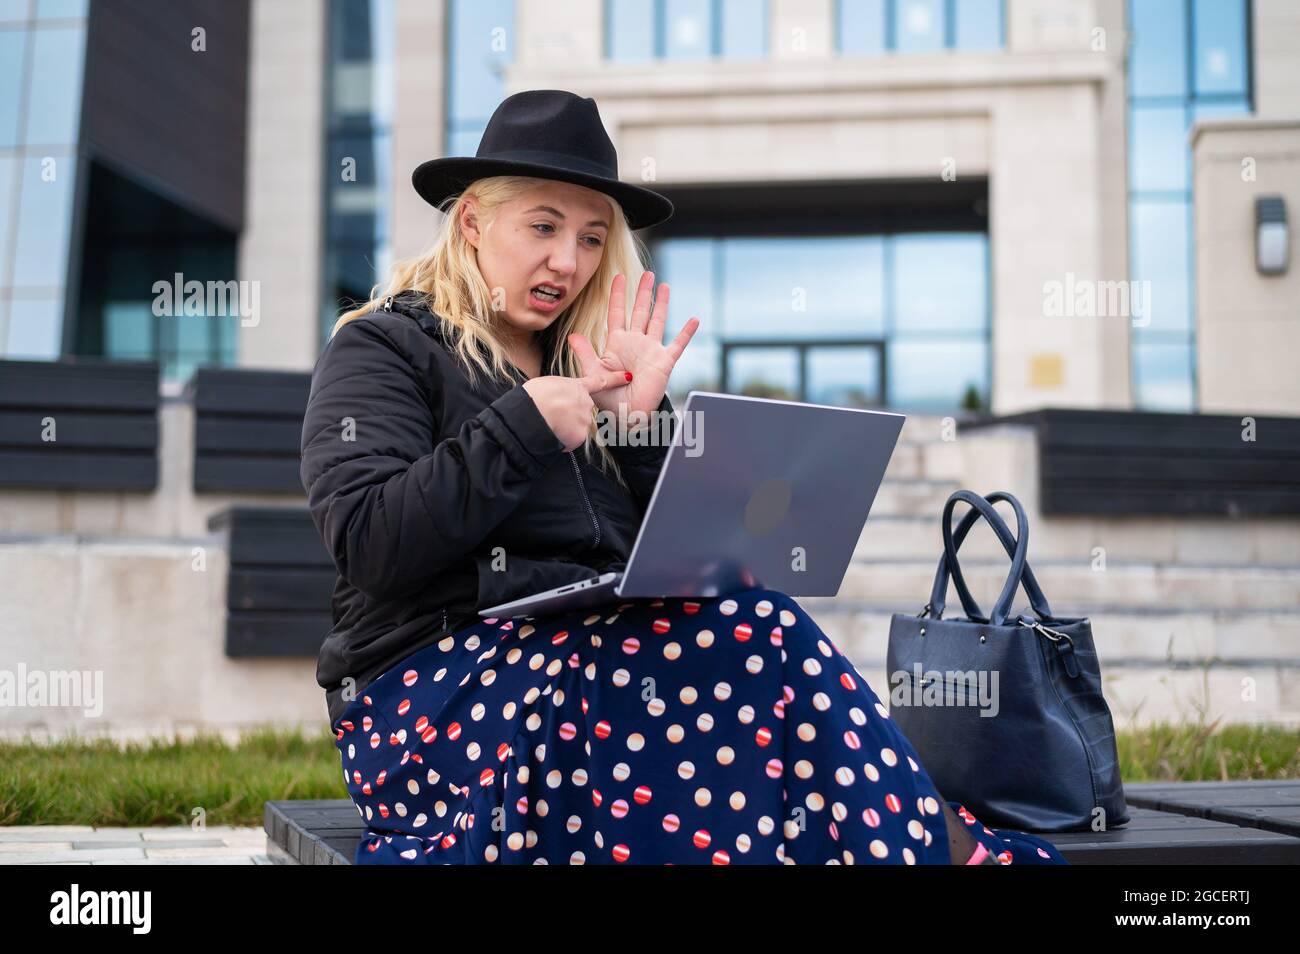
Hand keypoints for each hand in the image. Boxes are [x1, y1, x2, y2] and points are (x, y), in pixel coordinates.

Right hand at [521, 367, 628, 451]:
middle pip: (582, 411)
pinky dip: (561, 441)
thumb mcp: (547, 384)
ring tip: (549, 423)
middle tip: (552, 415)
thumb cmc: (534, 396)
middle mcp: (585, 402)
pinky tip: (552, 434)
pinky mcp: (580, 436)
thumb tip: (558, 396)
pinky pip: (571, 441)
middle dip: (570, 415)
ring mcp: (584, 420)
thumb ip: (560, 389)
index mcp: (577, 387)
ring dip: (564, 428)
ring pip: (575, 427)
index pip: (600, 382)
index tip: (627, 377)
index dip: (615, 379)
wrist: (533, 414)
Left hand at [566, 271, 699, 426]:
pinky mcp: (664, 362)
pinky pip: (677, 345)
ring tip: (664, 285)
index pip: (617, 313)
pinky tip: (694, 320)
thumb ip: (586, 353)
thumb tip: (574, 335)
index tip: (618, 277)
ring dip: (661, 304)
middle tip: (648, 274)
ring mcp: (651, 350)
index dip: (617, 295)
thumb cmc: (609, 398)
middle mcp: (635, 343)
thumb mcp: (594, 373)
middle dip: (643, 292)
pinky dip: (686, 333)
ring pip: (657, 321)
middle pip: (639, 311)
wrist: (627, 416)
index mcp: (617, 343)